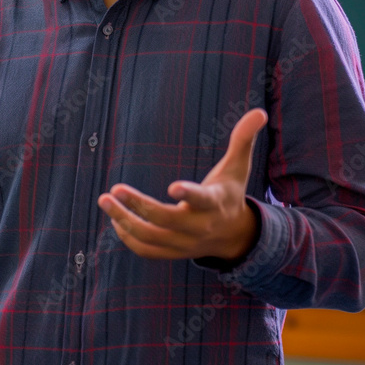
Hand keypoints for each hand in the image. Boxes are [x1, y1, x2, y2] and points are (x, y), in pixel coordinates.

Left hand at [97, 108, 266, 261]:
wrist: (233, 235)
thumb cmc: (229, 192)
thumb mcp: (237, 167)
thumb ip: (243, 139)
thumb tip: (259, 111)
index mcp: (214, 202)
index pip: (202, 199)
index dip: (189, 194)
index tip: (171, 186)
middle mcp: (199, 226)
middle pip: (165, 220)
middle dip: (138, 206)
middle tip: (113, 189)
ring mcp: (185, 243)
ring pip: (150, 238)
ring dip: (125, 221)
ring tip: (105, 201)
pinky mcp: (173, 253)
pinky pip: (147, 251)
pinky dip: (129, 238)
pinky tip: (116, 219)